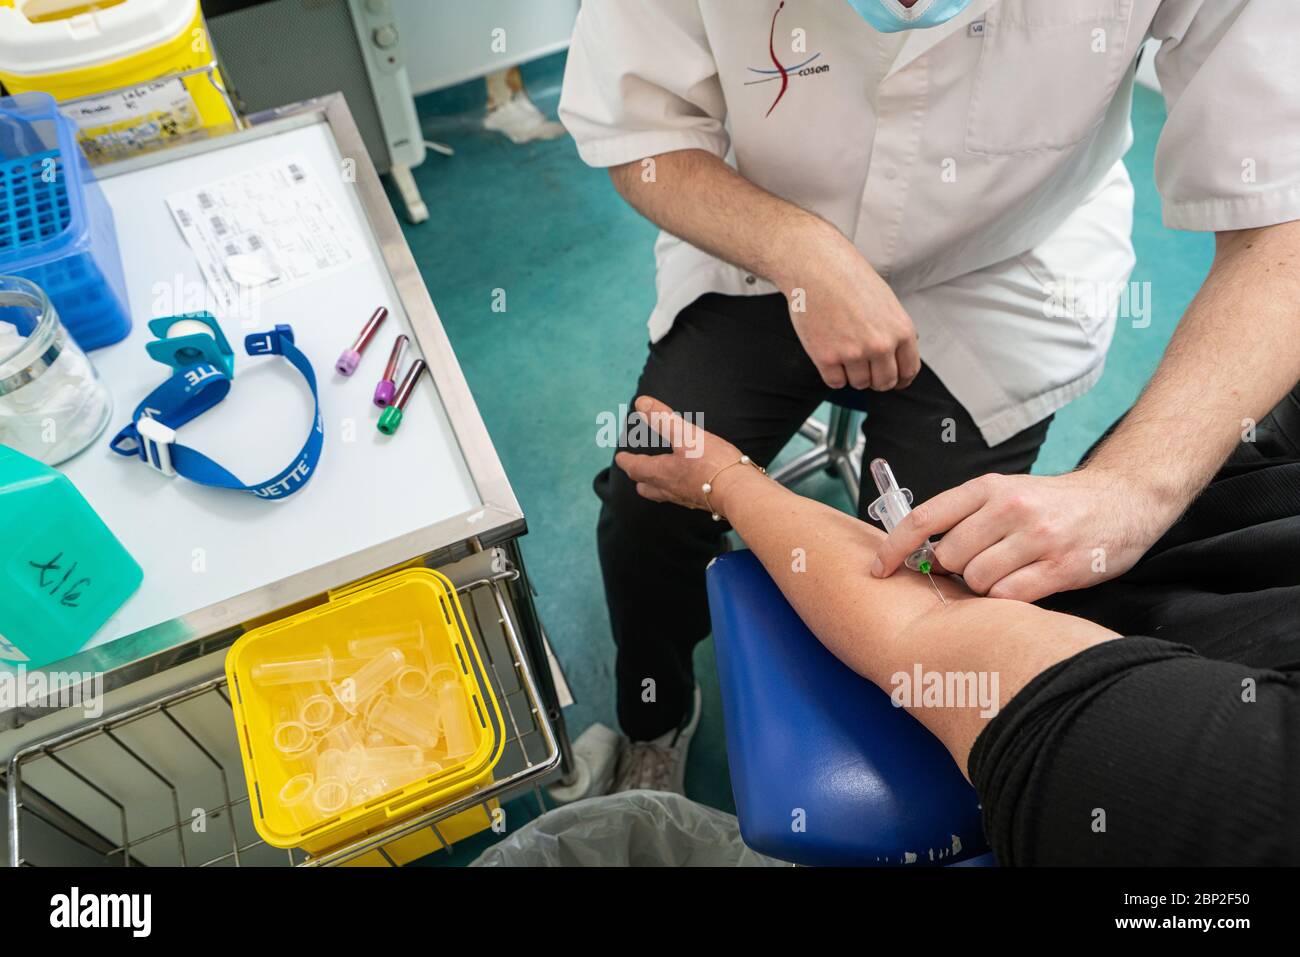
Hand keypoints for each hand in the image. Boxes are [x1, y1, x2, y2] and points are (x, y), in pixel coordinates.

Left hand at [614, 396, 746, 512]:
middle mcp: (670, 489)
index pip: (636, 468)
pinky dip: (679, 489)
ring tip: (661, 477)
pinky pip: (685, 497)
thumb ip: (663, 419)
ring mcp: (687, 498)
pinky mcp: (704, 502)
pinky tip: (691, 483)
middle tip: (637, 469)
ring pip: (664, 494)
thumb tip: (641, 402)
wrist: (739, 492)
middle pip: (647, 487)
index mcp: (662, 472)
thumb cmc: (712, 463)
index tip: (620, 458)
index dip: (626, 461)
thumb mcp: (686, 435)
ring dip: (657, 486)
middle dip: (640, 478)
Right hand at [777, 220, 920, 391]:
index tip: (894, 381)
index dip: (900, 379)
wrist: (817, 267)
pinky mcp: (827, 358)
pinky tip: (829, 352)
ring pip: (858, 383)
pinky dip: (832, 373)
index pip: (908, 370)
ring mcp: (853, 353)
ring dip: (851, 373)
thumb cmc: (848, 278)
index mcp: (900, 330)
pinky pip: (834, 382)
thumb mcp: (886, 302)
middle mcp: (880, 345)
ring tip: (842, 347)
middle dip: (875, 378)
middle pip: (884, 383)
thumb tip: (897, 357)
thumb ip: (894, 332)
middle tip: (864, 366)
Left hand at [870, 470, 1176, 601]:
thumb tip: (920, 552)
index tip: (877, 569)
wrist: (1123, 498)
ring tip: (1008, 573)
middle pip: (950, 557)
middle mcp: (1010, 508)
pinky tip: (1025, 585)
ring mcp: (1037, 538)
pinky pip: (1011, 596)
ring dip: (984, 588)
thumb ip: (967, 516)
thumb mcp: (1007, 492)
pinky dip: (1009, 600)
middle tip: (978, 567)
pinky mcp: (1061, 566)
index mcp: (988, 487)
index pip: (925, 518)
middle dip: (955, 571)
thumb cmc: (1055, 502)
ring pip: (979, 581)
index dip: (894, 547)